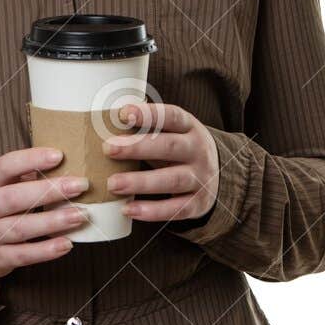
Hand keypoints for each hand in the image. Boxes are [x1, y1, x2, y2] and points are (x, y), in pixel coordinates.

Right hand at [0, 146, 89, 279]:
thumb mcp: (1, 188)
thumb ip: (26, 176)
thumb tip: (66, 164)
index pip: (5, 167)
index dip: (31, 159)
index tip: (58, 155)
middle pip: (14, 198)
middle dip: (49, 191)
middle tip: (80, 185)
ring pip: (21, 228)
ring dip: (53, 222)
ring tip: (81, 215)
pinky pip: (23, 255)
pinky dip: (46, 250)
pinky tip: (67, 244)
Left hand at [103, 103, 218, 221]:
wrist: (217, 176)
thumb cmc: (180, 150)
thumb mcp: (174, 133)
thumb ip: (149, 128)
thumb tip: (107, 121)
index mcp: (190, 128)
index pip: (172, 117)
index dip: (149, 115)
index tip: (124, 114)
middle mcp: (199, 151)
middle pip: (170, 147)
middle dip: (137, 147)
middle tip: (108, 148)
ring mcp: (200, 178)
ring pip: (172, 180)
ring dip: (140, 182)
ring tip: (113, 184)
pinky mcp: (197, 203)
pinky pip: (175, 209)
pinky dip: (152, 211)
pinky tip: (129, 209)